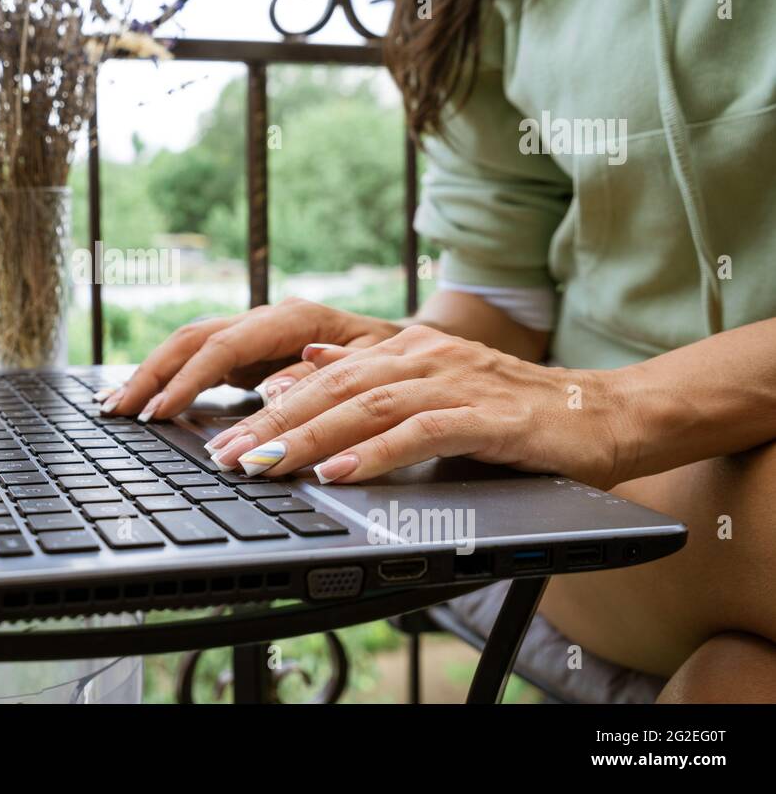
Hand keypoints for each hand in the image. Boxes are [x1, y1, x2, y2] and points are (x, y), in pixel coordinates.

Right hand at [100, 297, 402, 420]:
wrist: (411, 347)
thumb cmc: (396, 359)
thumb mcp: (372, 369)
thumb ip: (322, 377)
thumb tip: (273, 391)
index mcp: (293, 318)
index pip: (224, 346)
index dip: (188, 380)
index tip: (161, 412)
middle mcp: (266, 320)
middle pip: (193, 339)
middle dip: (152, 374)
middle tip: (119, 411)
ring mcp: (254, 334)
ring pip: (189, 346)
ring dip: (151, 375)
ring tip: (115, 406)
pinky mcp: (250, 353)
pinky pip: (199, 361)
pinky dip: (169, 380)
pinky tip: (146, 400)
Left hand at [205, 324, 633, 489]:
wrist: (604, 413)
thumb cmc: (513, 412)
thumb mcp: (432, 390)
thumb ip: (371, 379)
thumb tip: (304, 365)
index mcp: (405, 351)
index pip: (321, 377)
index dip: (267, 407)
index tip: (220, 438)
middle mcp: (424, 357)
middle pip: (331, 390)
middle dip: (272, 424)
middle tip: (225, 456)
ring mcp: (456, 382)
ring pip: (367, 406)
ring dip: (309, 437)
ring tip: (264, 464)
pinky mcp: (489, 415)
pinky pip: (423, 431)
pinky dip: (378, 453)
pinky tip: (342, 472)